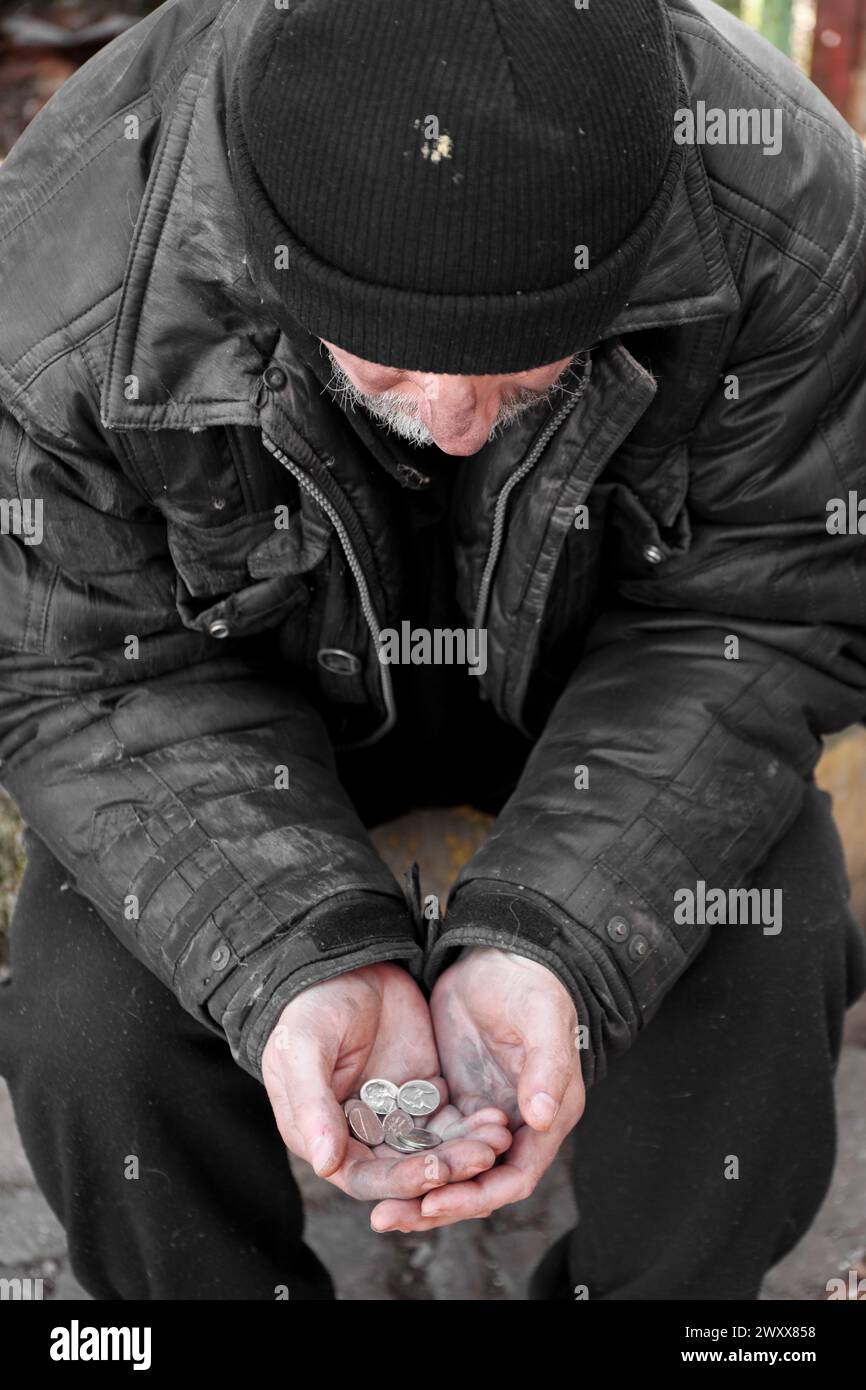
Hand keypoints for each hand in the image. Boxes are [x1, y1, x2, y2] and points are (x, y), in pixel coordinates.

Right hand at [261, 961, 511, 1212]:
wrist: (349, 962)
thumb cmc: (314, 1005)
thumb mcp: (303, 1048)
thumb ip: (311, 1104)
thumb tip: (324, 1165)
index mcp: (320, 1135)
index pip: (362, 1177)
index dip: (398, 1181)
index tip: (434, 1171)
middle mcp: (358, 1136)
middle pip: (403, 1169)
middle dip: (442, 1168)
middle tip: (480, 1157)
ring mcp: (392, 1116)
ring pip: (431, 1150)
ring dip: (463, 1152)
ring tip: (497, 1140)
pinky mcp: (421, 1096)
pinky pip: (449, 1121)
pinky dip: (471, 1126)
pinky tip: (497, 1121)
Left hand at [370, 947, 583, 1231]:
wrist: (505, 954)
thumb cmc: (532, 984)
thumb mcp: (542, 1020)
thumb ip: (547, 1067)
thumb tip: (542, 1116)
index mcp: (549, 1116)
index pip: (514, 1176)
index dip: (476, 1195)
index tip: (435, 1201)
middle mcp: (519, 1126)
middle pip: (478, 1184)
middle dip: (437, 1205)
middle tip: (388, 1218)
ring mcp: (485, 1115)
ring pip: (452, 1168)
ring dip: (418, 1189)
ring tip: (377, 1209)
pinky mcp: (458, 1100)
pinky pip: (433, 1140)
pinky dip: (410, 1157)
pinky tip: (374, 1165)